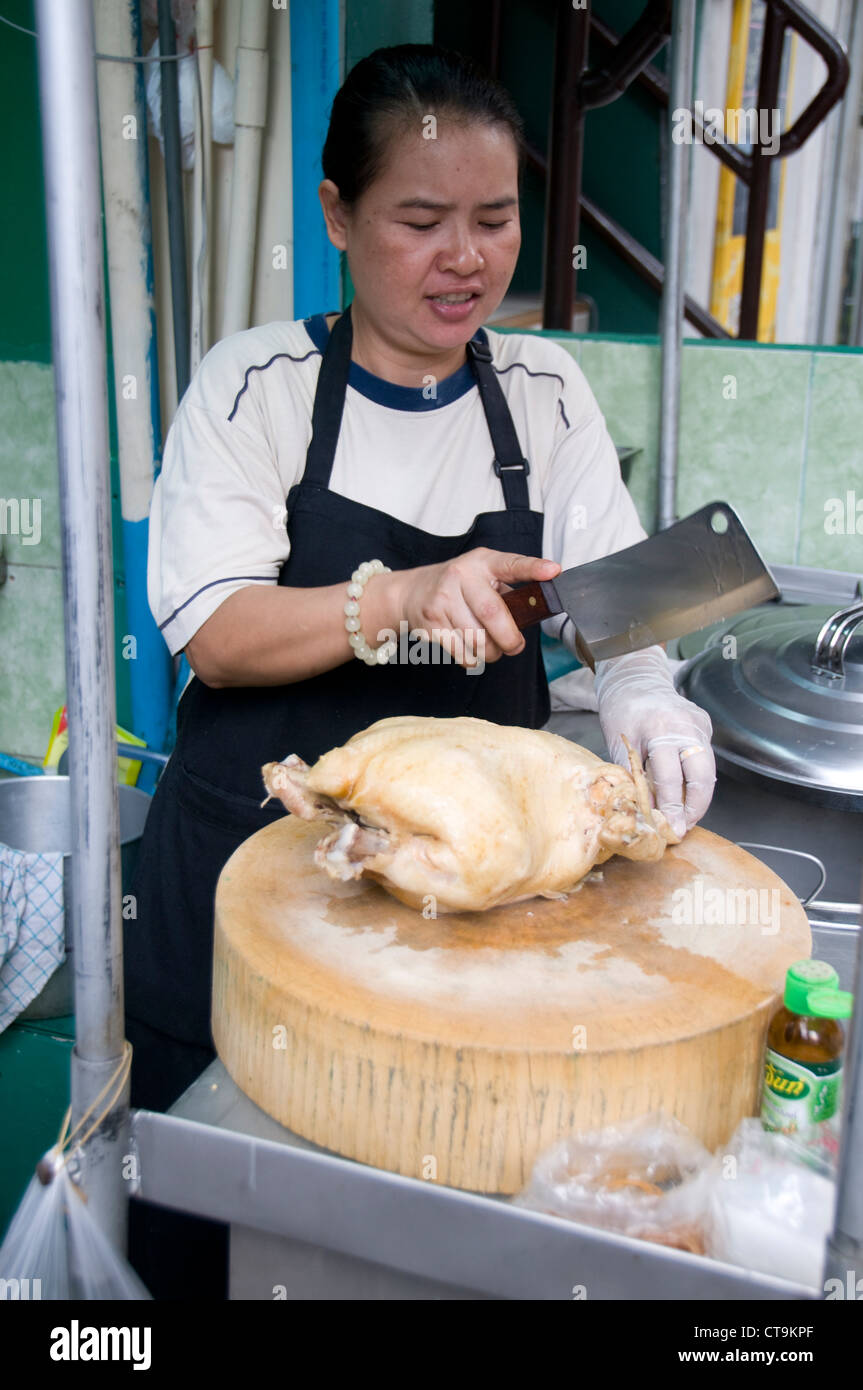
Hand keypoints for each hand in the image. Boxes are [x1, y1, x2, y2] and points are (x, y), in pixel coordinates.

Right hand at [373, 548, 560, 668]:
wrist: (411, 593)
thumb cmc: (457, 587)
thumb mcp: (481, 576)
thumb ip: (507, 589)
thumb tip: (537, 611)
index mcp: (481, 563)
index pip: (511, 564)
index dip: (533, 568)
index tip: (553, 571)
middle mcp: (461, 577)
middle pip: (493, 615)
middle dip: (510, 639)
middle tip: (515, 646)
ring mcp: (442, 600)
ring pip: (478, 640)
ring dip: (491, 652)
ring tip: (490, 648)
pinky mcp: (431, 624)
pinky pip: (462, 653)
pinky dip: (473, 659)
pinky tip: (471, 650)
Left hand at [594, 647, 715, 837]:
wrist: (634, 677)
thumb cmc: (621, 710)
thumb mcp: (619, 742)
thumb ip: (633, 775)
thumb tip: (644, 812)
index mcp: (660, 728)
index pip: (670, 777)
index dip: (671, 807)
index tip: (671, 829)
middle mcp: (686, 725)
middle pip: (702, 775)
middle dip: (695, 806)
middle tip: (685, 827)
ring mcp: (699, 723)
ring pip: (707, 769)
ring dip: (697, 795)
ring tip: (684, 816)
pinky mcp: (705, 723)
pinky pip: (704, 757)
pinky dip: (696, 777)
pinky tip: (685, 792)